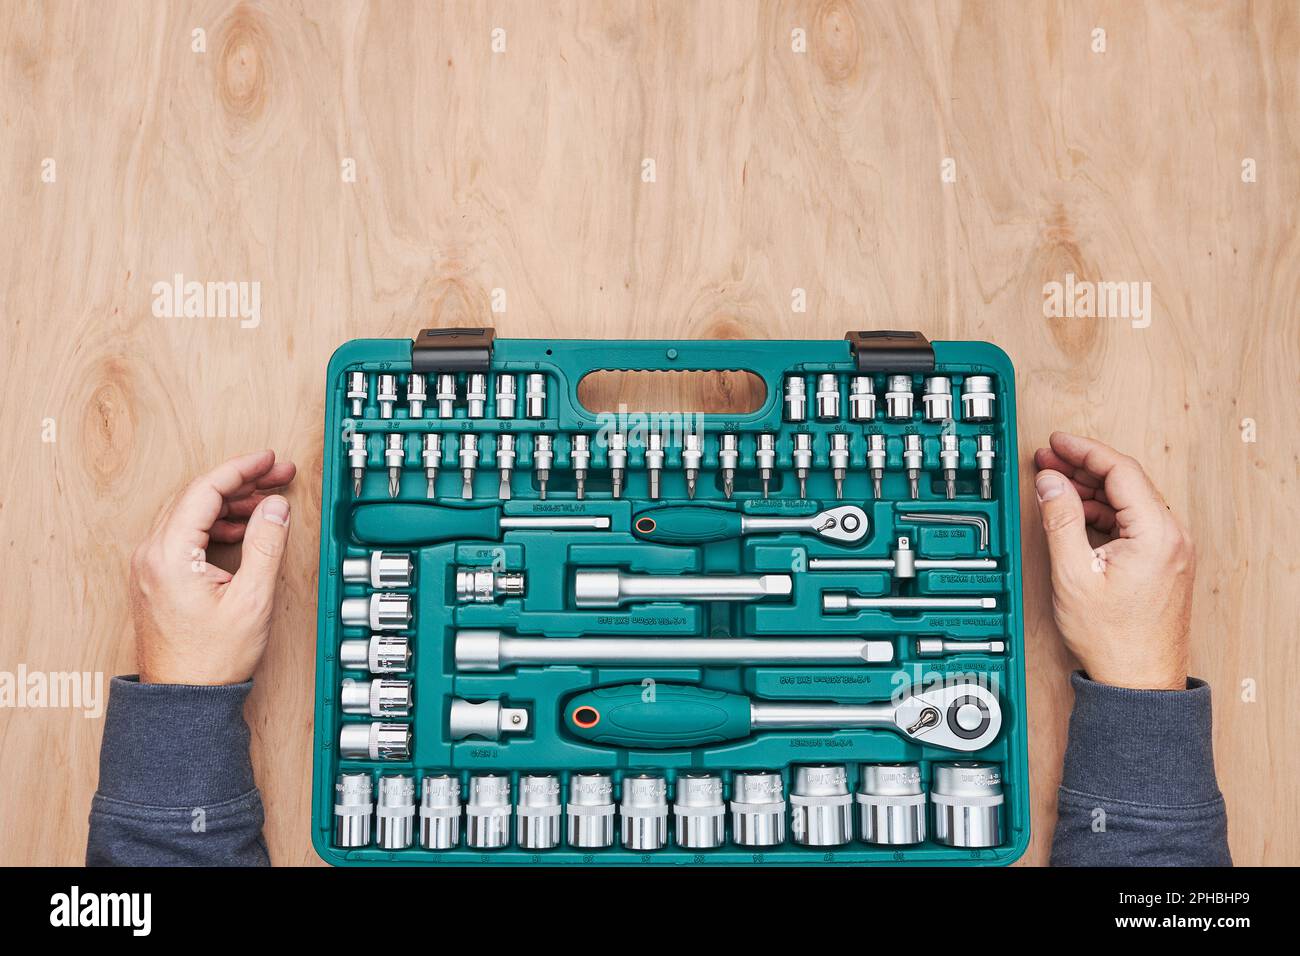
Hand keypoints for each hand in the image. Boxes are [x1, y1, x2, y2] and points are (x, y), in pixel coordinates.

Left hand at [130, 450, 297, 684]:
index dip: (242, 469)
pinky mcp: (156, 576)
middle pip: (196, 496)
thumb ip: (266, 545)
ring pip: (190, 513)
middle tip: (277, 475)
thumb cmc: (211, 660)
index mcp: (170, 554)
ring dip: (229, 503)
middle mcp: (151, 554)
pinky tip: (242, 529)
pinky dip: (215, 524)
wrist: (184, 698)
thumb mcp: (252, 599)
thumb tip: (275, 507)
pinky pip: (184, 533)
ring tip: (266, 502)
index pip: (205, 490)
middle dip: (240, 482)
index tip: (269, 460)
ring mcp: (149, 565)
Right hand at [1033, 432, 1193, 690]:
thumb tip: (1051, 482)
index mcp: (1156, 533)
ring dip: (1091, 490)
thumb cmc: (1114, 639)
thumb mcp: (1073, 573)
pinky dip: (1103, 512)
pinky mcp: (1163, 562)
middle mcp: (1171, 537)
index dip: (1084, 450)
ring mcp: (1170, 549)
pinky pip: (1132, 521)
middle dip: (1083, 467)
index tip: (1058, 443)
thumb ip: (1060, 520)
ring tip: (1055, 486)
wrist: (1138, 680)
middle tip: (1048, 459)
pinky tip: (1075, 515)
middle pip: (1126, 482)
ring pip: (1128, 501)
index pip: (1120, 471)